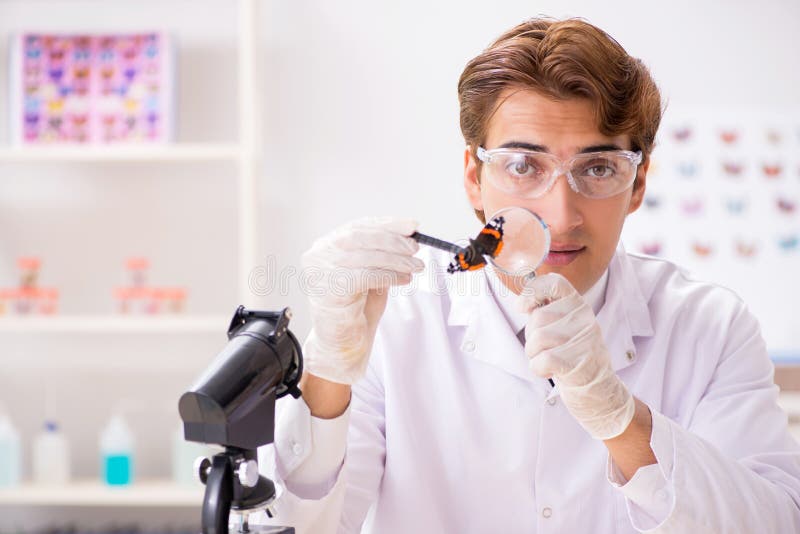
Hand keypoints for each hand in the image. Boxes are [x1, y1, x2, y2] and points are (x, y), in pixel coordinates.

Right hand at [301, 217, 423, 384]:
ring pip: (364, 256)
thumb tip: (409, 233)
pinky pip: (366, 275)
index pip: (357, 227)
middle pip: (359, 237)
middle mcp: (317, 256)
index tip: (412, 226)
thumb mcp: (370, 272)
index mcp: (324, 246)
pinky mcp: (329, 290)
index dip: (387, 224)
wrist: (342, 345)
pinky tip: (404, 280)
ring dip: (396, 260)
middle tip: (415, 248)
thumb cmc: (356, 309)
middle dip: (392, 240)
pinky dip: (389, 275)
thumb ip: (381, 252)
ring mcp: (320, 273)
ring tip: (416, 267)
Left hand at [519, 273, 634, 439]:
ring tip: (551, 360)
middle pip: (537, 318)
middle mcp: (584, 319)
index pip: (555, 282)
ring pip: (537, 339)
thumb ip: (546, 312)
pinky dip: (538, 369)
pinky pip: (541, 359)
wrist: (600, 392)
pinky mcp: (579, 363)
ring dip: (535, 354)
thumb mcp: (564, 328)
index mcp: (578, 306)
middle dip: (532, 337)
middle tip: (547, 349)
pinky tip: (552, 371)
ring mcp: (584, 340)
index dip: (533, 290)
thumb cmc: (574, 358)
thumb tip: (523, 300)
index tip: (523, 306)